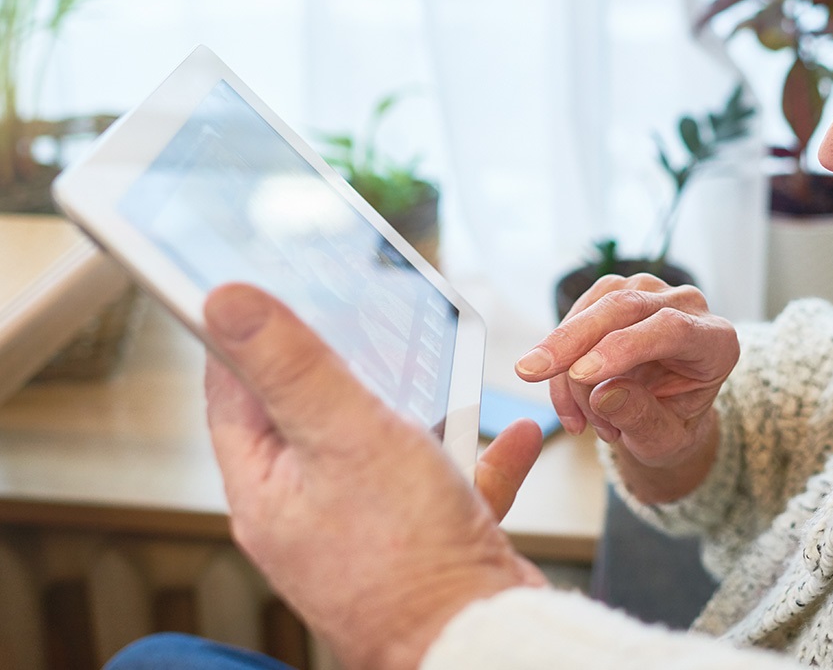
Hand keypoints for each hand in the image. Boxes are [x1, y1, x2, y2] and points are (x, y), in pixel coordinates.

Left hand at [203, 284, 546, 669]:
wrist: (477, 639)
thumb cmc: (405, 555)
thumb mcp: (344, 436)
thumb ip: (292, 365)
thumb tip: (225, 301)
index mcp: (268, 490)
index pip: (236, 394)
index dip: (249, 338)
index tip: (269, 290)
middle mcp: (310, 514)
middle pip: (312, 417)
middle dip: (347, 365)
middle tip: (363, 316)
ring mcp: (368, 532)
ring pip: (385, 449)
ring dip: (422, 406)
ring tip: (445, 369)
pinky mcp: (425, 546)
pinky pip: (450, 484)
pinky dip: (479, 455)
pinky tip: (514, 434)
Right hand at [514, 274, 738, 500]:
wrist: (667, 414)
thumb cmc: (672, 425)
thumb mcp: (665, 440)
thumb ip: (642, 419)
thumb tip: (604, 394)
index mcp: (715, 342)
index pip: (671, 329)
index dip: (623, 347)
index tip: (582, 373)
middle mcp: (688, 306)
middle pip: (625, 307)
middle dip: (572, 340)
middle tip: (531, 372)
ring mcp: (651, 293)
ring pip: (595, 309)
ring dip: (568, 365)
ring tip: (579, 422)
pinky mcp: (617, 293)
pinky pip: (577, 316)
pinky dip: (562, 361)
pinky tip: (569, 402)